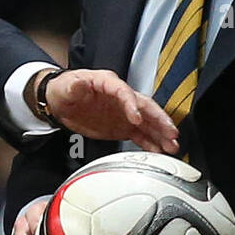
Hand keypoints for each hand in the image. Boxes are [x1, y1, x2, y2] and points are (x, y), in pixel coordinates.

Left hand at [41, 68, 178, 152]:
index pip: (125, 92)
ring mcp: (124, 113)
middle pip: (145, 107)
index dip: (132, 105)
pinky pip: (140, 135)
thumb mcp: (68, 86)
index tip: (136, 119)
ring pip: (147, 123)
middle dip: (159, 120)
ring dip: (161, 134)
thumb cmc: (66, 89)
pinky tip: (160, 151)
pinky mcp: (122, 127)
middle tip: (171, 132)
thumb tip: (80, 83)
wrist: (61, 102)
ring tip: (172, 146)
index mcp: (109, 83)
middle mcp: (122, 98)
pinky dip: (150, 143)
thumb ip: (76, 86)